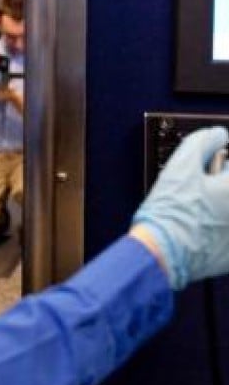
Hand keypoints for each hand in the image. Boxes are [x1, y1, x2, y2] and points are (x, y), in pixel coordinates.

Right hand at [131, 126, 228, 289]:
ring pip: (225, 213)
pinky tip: (201, 230)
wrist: (162, 250)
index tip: (211, 167)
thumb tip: (217, 134)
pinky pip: (225, 236)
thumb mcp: (181, 165)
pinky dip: (218, 231)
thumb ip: (202, 142)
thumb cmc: (171, 211)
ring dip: (218, 208)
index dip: (220, 165)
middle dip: (219, 184)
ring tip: (200, 209)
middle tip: (204, 186)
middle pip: (227, 189)